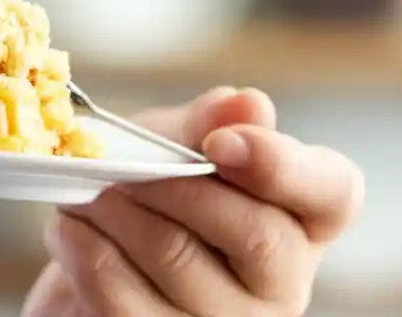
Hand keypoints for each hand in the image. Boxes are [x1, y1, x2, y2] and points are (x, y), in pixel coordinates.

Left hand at [23, 87, 363, 316]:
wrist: (89, 260)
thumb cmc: (146, 195)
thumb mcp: (171, 142)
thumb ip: (205, 124)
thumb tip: (247, 105)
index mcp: (301, 218)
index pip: (332, 192)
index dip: (282, 166)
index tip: (220, 143)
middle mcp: (282, 282)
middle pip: (255, 233)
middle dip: (174, 187)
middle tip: (119, 165)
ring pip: (178, 260)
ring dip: (114, 213)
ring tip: (83, 192)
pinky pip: (124, 302)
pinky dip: (86, 252)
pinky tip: (69, 229)